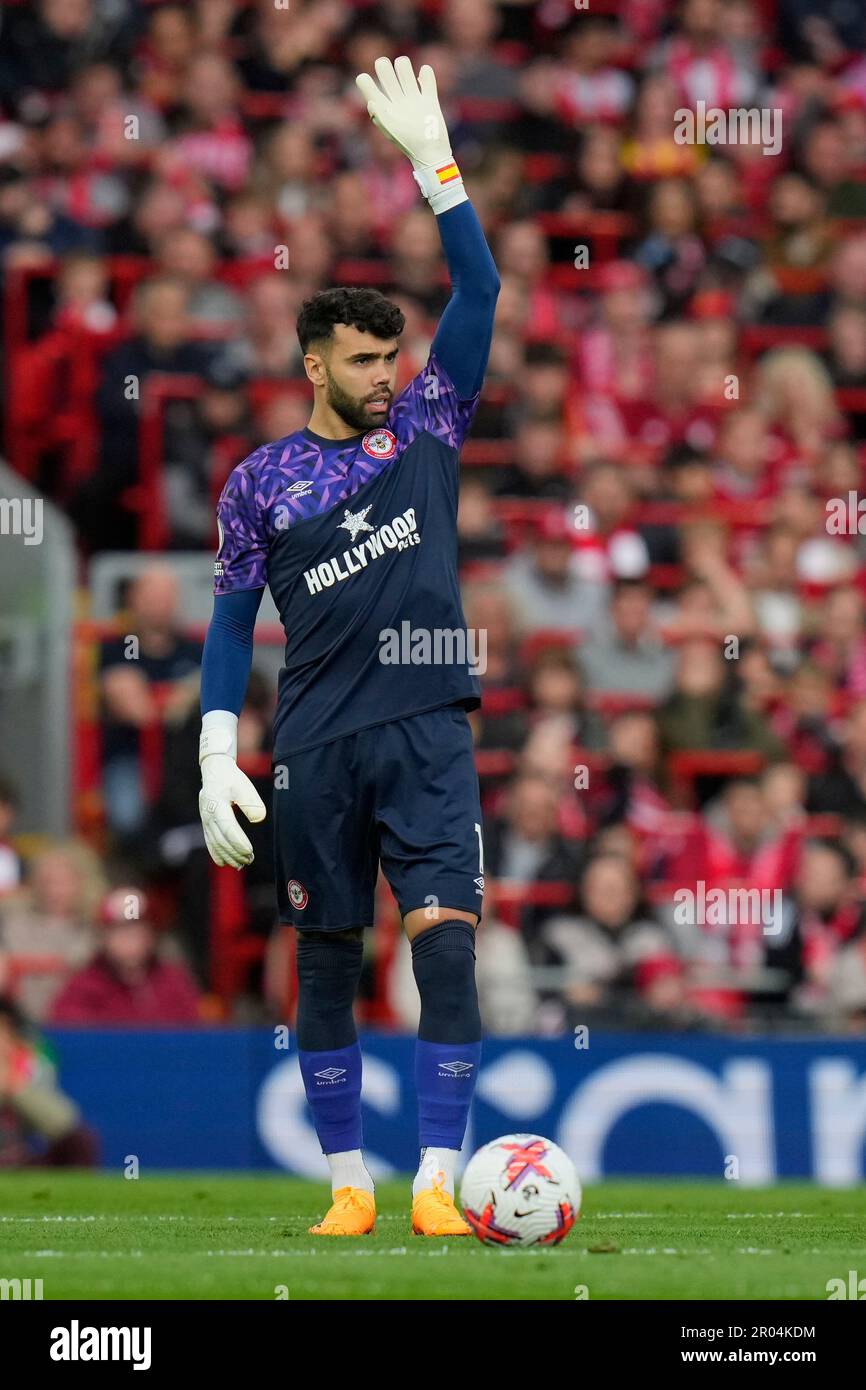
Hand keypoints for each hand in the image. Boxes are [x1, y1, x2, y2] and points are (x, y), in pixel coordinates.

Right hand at [199, 753, 265, 867]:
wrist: (214, 770)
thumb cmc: (230, 778)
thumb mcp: (243, 786)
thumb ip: (251, 802)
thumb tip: (258, 819)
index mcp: (217, 805)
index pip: (229, 829)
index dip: (238, 842)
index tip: (250, 851)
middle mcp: (208, 815)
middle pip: (221, 839)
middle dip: (235, 852)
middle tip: (249, 860)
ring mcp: (205, 820)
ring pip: (215, 843)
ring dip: (227, 856)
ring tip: (241, 864)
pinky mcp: (206, 823)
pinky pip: (209, 841)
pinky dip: (216, 853)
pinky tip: (223, 863)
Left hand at [355, 56, 451, 171]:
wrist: (430, 152)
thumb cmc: (408, 143)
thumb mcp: (390, 128)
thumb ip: (378, 113)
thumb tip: (371, 101)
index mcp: (383, 108)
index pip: (366, 85)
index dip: (364, 80)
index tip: (368, 82)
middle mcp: (396, 101)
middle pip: (385, 72)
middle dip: (383, 66)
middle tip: (386, 69)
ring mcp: (413, 100)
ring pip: (405, 71)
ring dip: (403, 65)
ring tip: (405, 72)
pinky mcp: (430, 101)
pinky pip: (427, 80)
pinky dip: (426, 73)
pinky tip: (424, 76)